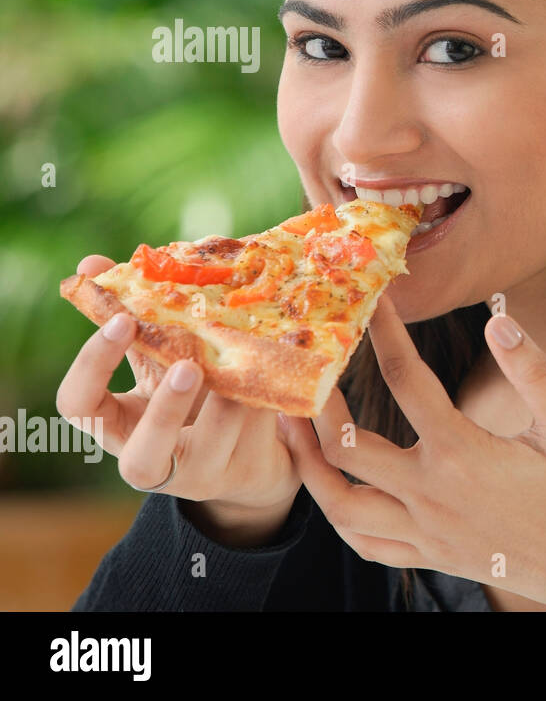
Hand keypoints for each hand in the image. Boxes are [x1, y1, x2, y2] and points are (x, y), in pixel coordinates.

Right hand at [56, 255, 301, 515]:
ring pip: (214, 438)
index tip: (122, 320)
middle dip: (167, 410)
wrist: (244, 449)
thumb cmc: (189, 395)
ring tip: (247, 358)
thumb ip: (133, 321)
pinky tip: (275, 367)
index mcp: (117, 423)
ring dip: (232, 395)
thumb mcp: (157, 360)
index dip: (93, 365)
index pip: (78, 405)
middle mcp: (148, 458)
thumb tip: (92, 262)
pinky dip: (264, 395)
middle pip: (141, 458)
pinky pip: (256, 431)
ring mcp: (199, 474)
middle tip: (189, 365)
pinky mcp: (242, 470)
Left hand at [281, 293, 545, 606]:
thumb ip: (532, 369)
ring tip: (293, 432)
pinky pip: (367, 546)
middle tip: (305, 371)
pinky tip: (332, 493)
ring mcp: (425, 530)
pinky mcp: (430, 555)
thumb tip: (498, 319)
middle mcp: (431, 493)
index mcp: (462, 452)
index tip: (375, 305)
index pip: (408, 380)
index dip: (387, 335)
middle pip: (347, 448)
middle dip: (318, 405)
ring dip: (310, 467)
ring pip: (341, 506)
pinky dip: (340, 519)